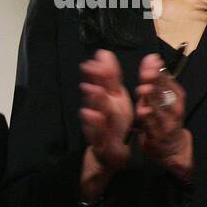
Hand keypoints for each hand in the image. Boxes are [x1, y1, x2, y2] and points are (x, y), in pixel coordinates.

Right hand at [79, 49, 133, 178]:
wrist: (109, 154)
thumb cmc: (114, 123)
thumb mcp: (115, 99)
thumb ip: (110, 77)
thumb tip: (104, 52)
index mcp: (108, 100)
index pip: (104, 81)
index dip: (102, 68)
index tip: (101, 54)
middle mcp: (100, 110)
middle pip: (96, 93)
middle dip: (94, 80)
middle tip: (91, 66)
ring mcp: (98, 126)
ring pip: (96, 112)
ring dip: (94, 101)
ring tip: (92, 89)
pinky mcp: (101, 142)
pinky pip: (99, 134)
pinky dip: (95, 125)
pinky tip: (93, 115)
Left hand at [134, 53, 192, 180]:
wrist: (172, 150)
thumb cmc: (165, 119)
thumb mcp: (162, 99)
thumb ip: (156, 80)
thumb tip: (153, 57)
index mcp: (176, 99)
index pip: (169, 83)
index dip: (161, 72)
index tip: (154, 60)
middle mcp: (174, 111)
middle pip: (165, 95)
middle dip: (156, 82)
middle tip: (147, 71)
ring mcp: (166, 125)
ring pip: (159, 110)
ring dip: (152, 99)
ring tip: (144, 88)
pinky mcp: (157, 138)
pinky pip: (151, 127)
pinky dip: (148, 119)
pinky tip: (142, 111)